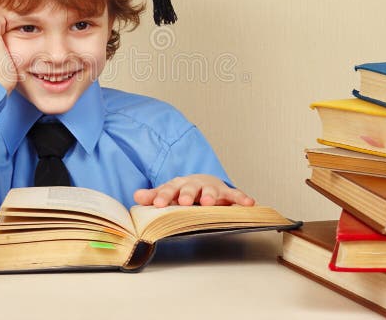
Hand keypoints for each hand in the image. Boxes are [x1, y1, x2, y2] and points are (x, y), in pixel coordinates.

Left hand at [133, 174, 254, 207]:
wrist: (203, 181)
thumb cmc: (183, 191)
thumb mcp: (168, 192)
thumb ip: (153, 195)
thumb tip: (135, 197)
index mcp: (178, 185)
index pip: (168, 190)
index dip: (163, 196)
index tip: (156, 204)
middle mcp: (194, 185)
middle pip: (189, 189)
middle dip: (187, 194)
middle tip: (184, 201)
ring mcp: (211, 189)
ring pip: (211, 191)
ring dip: (210, 196)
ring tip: (209, 202)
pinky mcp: (226, 193)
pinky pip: (235, 195)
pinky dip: (242, 198)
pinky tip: (249, 203)